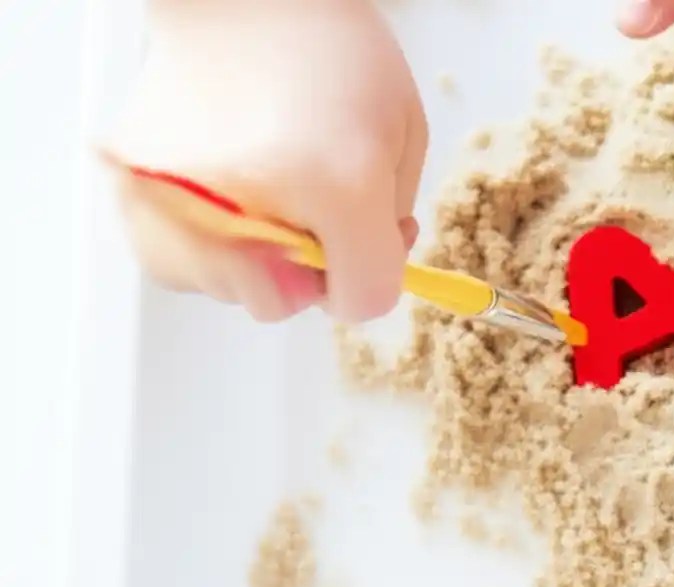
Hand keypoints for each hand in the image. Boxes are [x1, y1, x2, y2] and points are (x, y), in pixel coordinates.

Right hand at [107, 0, 426, 321]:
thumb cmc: (332, 55)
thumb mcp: (402, 133)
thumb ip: (389, 224)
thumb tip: (359, 276)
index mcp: (336, 183)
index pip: (361, 297)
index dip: (375, 275)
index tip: (372, 240)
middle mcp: (249, 203)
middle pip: (286, 305)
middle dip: (310, 271)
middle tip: (314, 211)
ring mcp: (179, 202)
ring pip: (230, 291)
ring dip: (257, 260)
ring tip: (266, 187)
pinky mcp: (132, 194)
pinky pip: (180, 266)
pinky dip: (207, 247)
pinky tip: (227, 194)